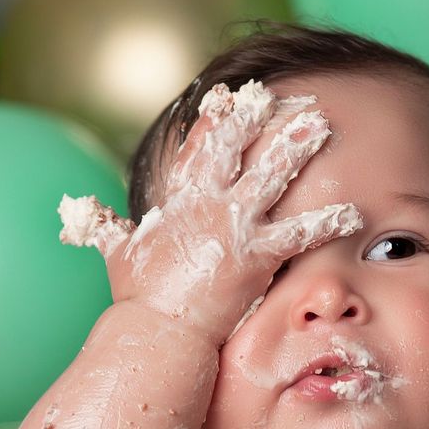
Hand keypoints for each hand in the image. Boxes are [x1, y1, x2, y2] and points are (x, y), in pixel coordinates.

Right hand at [59, 80, 362, 343]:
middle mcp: (207, 205)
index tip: (231, 94)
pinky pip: (299, 233)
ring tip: (321, 123)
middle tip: (286, 93)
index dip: (216, 118)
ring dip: (297, 147)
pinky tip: (353, 212)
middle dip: (260, 116)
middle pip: (237, 147)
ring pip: (272, 176)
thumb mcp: (116, 253)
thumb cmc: (138, 299)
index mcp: (178, 201)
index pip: (197, 146)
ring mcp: (234, 227)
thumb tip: (75, 210)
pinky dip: (326, 222)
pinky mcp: (258, 256)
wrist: (158, 335)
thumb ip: (100, 225)